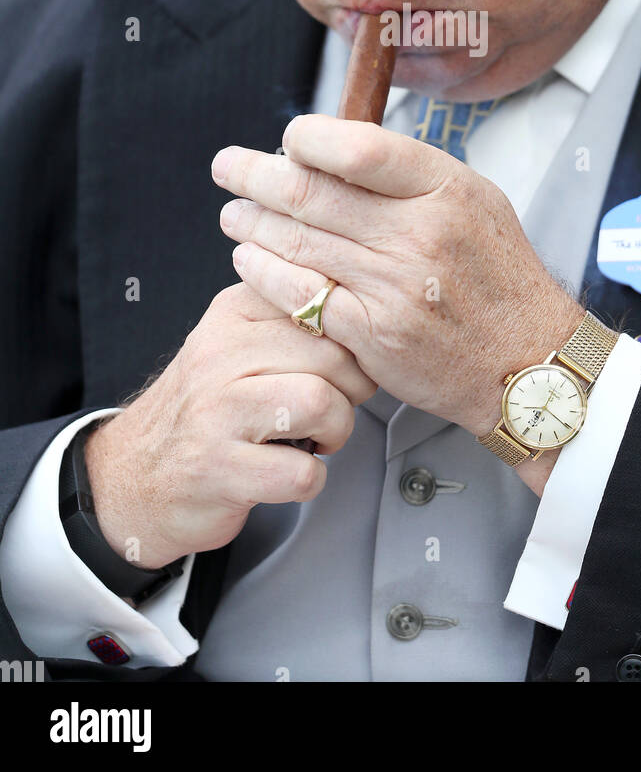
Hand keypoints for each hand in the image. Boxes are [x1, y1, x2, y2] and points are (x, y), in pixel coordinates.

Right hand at [84, 282, 376, 570]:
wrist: (133, 475)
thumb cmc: (204, 410)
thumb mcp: (236, 343)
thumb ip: (290, 322)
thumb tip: (362, 319)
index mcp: (233, 313)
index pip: (322, 306)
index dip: (352, 342)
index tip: (343, 365)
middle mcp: (220, 354)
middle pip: (333, 355)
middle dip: (352, 391)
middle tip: (332, 409)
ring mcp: (216, 411)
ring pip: (321, 404)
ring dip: (336, 431)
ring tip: (315, 438)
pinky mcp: (218, 468)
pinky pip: (303, 472)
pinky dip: (310, 480)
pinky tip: (288, 472)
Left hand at [212, 114, 583, 438]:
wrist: (528, 361)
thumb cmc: (499, 276)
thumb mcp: (475, 200)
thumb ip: (409, 173)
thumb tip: (337, 147)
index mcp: (446, 189)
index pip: (357, 146)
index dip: (307, 138)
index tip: (288, 139)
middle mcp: (419, 233)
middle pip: (312, 193)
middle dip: (255, 176)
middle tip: (227, 166)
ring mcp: (394, 286)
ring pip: (299, 242)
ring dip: (252, 223)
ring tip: (232, 212)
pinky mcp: (374, 333)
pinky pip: (301, 296)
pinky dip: (265, 273)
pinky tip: (247, 259)